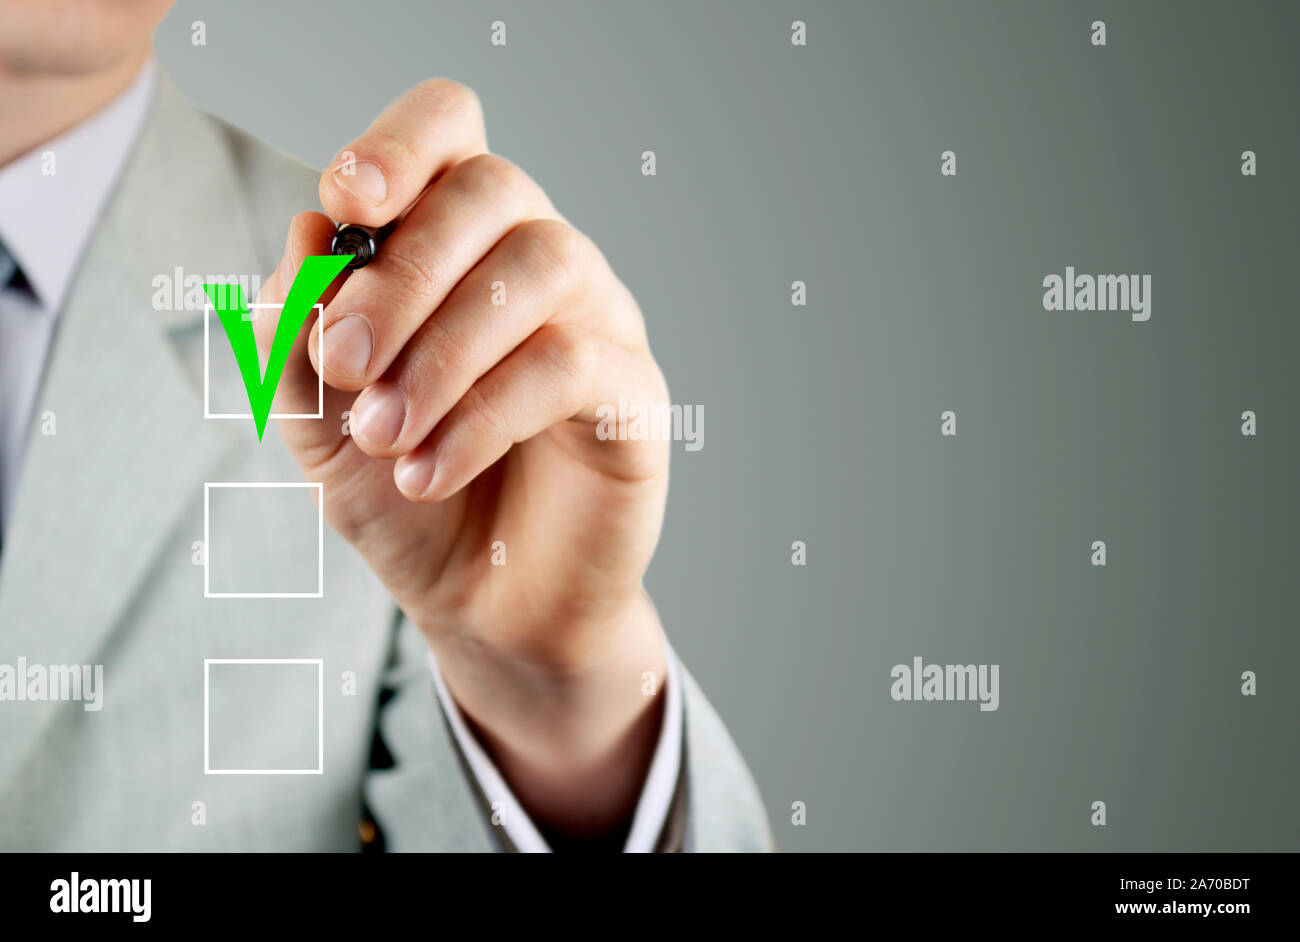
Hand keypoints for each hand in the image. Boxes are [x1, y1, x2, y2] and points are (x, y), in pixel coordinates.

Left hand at [257, 79, 670, 838]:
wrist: (483, 606)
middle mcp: (534, 264)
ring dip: (443, 349)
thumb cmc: (405, 498)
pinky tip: (426, 471)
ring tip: (383, 433)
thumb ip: (298, 333)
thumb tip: (307, 233)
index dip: (400, 145)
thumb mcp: (318, 420)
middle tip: (343, 364)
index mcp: (456, 248)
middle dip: (401, 273)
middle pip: (493, 190)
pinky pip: (571, 363)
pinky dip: (482, 415)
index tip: (345, 203)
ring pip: (542, 264)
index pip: (449, 137)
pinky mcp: (633, 393)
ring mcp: (596, 321)